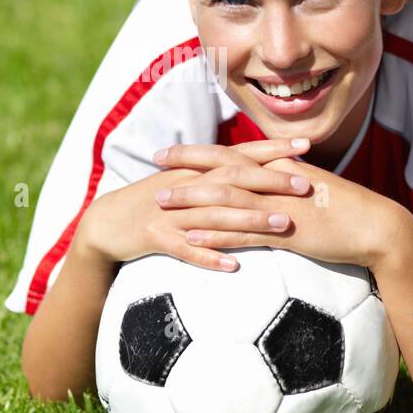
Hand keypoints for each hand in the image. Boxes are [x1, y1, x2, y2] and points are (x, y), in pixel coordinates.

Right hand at [82, 138, 315, 271]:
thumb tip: (261, 175)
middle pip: (233, 179)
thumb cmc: (154, 204)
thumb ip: (219, 180)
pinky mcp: (153, 237)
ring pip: (215, 214)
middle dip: (271, 181)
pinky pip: (184, 249)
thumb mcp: (186, 185)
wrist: (106, 222)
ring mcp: (170, 212)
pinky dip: (208, 256)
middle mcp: (186, 186)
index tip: (306, 145)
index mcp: (195, 172)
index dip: (272, 148)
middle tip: (306, 185)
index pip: (239, 154)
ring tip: (284, 225)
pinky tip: (233, 267)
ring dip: (250, 219)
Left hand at [152, 149, 401, 269]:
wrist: (376, 226)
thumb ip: (282, 185)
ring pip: (226, 199)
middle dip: (184, 166)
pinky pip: (244, 232)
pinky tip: (193, 237)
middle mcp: (275, 180)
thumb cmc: (346, 212)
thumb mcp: (309, 190)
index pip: (229, 154)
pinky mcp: (286, 231)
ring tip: (161, 203)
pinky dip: (216, 234)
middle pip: (221, 168)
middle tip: (153, 164)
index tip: (168, 152)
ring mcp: (279, 205)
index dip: (196, 152)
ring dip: (191, 200)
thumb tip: (259, 186)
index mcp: (278, 167)